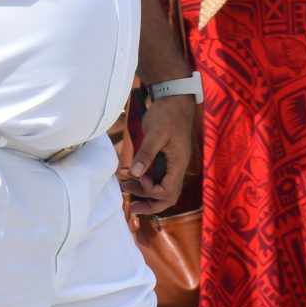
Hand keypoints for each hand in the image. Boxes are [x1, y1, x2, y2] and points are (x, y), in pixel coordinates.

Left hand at [122, 94, 195, 214]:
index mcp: (178, 164)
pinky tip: (134, 179)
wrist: (175, 100)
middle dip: (151, 204)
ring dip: (147, 193)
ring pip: (164, 189)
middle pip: (169, 197)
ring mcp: (173, 164)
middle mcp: (177, 168)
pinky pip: (160, 178)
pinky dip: (147, 183)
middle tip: (133, 207)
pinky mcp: (167, 159)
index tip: (139, 178)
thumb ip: (146, 154)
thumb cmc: (167, 115)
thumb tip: (136, 175)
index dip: (151, 191)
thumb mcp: (155, 133)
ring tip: (127, 189)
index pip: (168, 191)